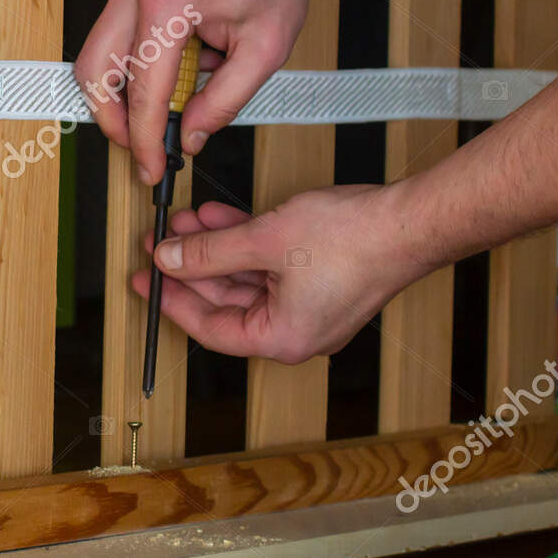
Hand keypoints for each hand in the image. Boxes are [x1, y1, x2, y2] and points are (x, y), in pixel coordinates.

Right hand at [75, 0, 320, 184]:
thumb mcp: (264, 47)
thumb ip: (224, 100)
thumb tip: (190, 135)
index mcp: (166, 2)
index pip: (143, 92)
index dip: (144, 139)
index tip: (151, 166)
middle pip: (93, 72)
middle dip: (113, 118)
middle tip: (141, 143)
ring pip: (98, 51)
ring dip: (126, 88)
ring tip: (168, 101)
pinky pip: (117, 29)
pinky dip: (139, 57)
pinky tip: (180, 60)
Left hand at [133, 186, 430, 363]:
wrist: (411, 221)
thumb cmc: (354, 241)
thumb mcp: (263, 240)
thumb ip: (208, 253)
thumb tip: (169, 261)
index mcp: (281, 338)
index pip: (209, 329)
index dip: (171, 301)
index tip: (146, 281)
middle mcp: (296, 331)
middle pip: (225, 303)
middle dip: (190, 268)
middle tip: (158, 245)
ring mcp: (310, 307)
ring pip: (246, 280)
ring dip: (215, 250)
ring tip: (184, 223)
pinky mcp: (321, 282)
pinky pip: (270, 268)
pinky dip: (245, 244)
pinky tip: (219, 218)